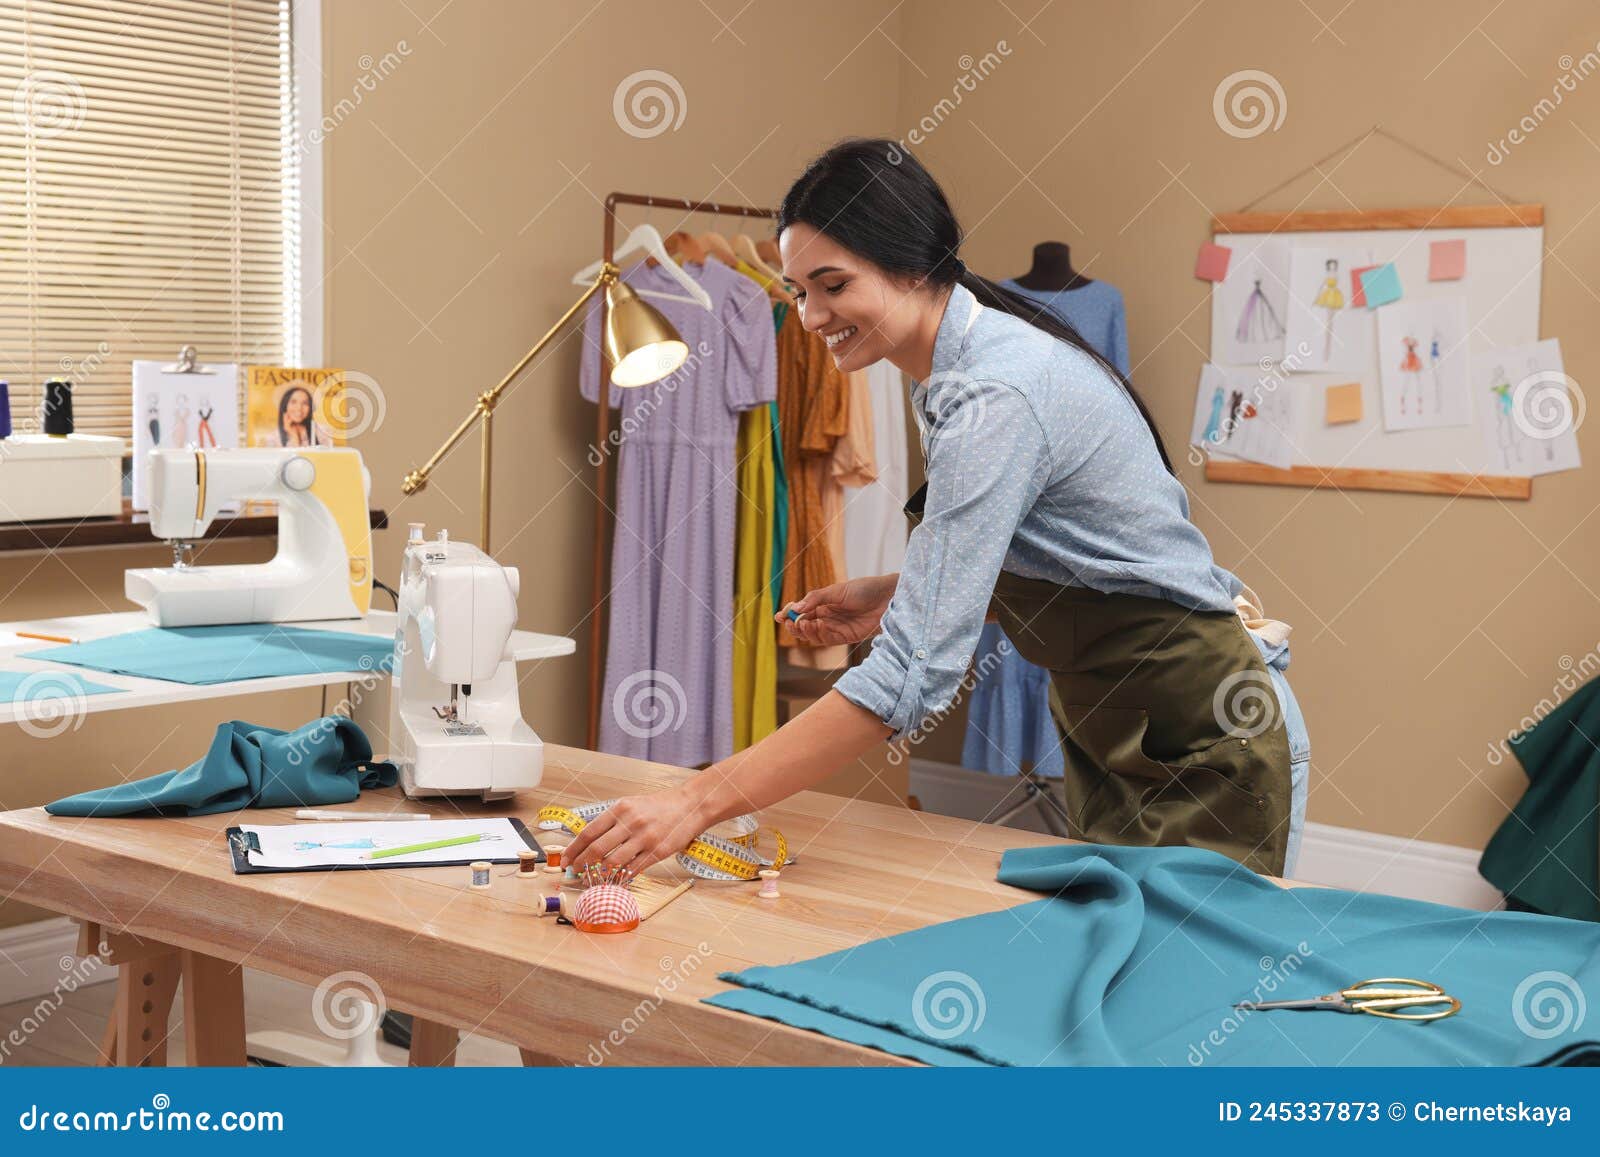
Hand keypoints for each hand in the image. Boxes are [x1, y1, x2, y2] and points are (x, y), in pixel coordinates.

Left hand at [563, 788, 707, 874]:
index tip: (566, 860)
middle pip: (597, 850)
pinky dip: (621, 878)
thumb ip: (611, 820)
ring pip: (613, 862)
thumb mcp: (631, 804)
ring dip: (599, 875)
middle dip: (582, 864)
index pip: (589, 832)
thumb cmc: (659, 806)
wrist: (690, 805)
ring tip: (593, 879)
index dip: (574, 849)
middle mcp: (630, 823)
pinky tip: (614, 881)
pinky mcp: (657, 852)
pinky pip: (633, 870)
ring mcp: (644, 838)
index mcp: (620, 809)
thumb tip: (588, 840)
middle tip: (576, 872)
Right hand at [775, 573, 895, 646]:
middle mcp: (828, 617)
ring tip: (803, 624)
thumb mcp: (836, 591)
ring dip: (805, 631)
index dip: (790, 614)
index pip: (802, 612)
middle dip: (795, 626)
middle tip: (789, 623)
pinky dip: (819, 635)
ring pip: (814, 635)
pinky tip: (816, 626)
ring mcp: (837, 628)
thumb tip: (795, 609)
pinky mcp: (846, 637)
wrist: (887, 598)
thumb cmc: (864, 589)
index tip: (779, 615)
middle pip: (805, 626)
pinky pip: (828, 640)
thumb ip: (815, 599)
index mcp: (823, 604)